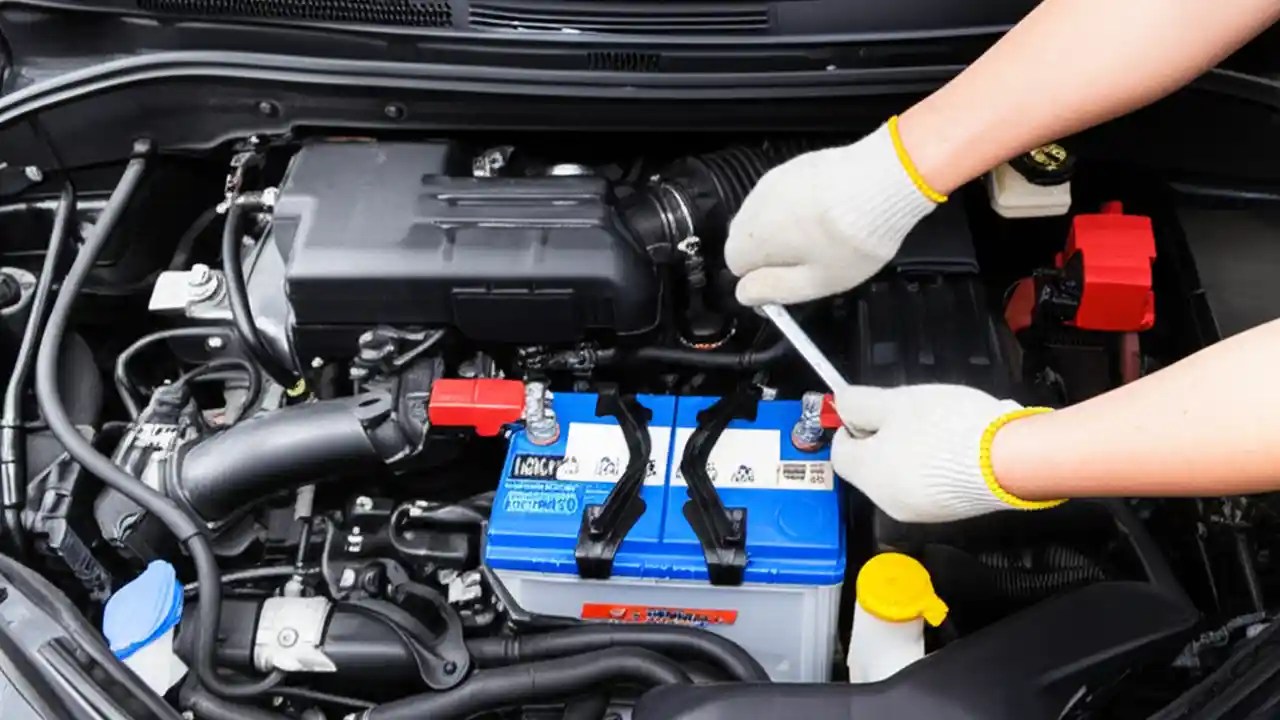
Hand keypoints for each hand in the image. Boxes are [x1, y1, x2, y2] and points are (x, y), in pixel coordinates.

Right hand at [725, 123, 935, 305]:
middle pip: (746, 236)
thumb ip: (773, 290)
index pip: (735, 264)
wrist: (884, 180)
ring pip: (765, 213)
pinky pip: (784, 194)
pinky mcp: (796, 164)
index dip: (762, 277)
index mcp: (752, 238)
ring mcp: (774, 179)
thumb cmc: (851, 239)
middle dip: (770, 251)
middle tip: (811, 261)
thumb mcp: (815, 282)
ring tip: (825, 234)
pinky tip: (829, 211)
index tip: (791, 280)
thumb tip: (744, 293)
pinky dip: (797, 206)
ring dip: (783, 227)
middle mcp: (754, 204)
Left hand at [831, 384, 1064, 522]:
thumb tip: (841, 405)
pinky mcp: (952, 513)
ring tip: (942, 426)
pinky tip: (961, 445)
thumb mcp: (895, 401)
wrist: (1010, 459)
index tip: (868, 409)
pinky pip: (932, 483)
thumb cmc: (945, 428)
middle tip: (910, 413)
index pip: (840, 452)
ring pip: (903, 473)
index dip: (849, 427)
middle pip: (872, 464)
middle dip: (886, 436)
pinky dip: (938, 464)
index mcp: (869, 475)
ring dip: (914, 449)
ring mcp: (922, 512)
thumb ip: (860, 402)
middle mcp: (888, 502)